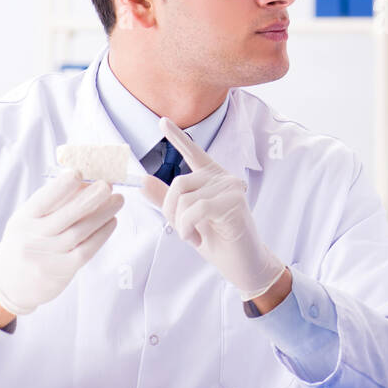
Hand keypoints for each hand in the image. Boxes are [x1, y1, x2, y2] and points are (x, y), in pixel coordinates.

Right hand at [0, 171, 123, 317]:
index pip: (43, 200)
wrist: (11, 285)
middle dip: (90, 198)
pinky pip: (86, 249)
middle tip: (107, 185)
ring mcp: (47, 256)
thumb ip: (52, 205)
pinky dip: (102, 234)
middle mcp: (33, 238)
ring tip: (118, 200)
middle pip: (66, 215)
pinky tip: (112, 222)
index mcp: (23, 220)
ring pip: (80, 231)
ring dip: (103, 213)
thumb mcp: (28, 222)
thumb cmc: (25, 244)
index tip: (79, 173)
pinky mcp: (61, 270)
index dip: (61, 186)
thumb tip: (84, 184)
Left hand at [141, 117, 286, 298]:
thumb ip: (167, 200)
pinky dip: (188, 227)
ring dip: (181, 224)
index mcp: (213, 179)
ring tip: (194, 236)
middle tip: (183, 231)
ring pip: (185, 199)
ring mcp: (231, 187)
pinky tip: (197, 238)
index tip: (162, 121)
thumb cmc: (218, 242)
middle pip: (178, 183)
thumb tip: (143, 181)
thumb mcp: (187, 220)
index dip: (178, 137)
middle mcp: (224, 177)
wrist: (244, 266)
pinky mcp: (234, 201)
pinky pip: (196, 209)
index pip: (194, 153)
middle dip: (170, 212)